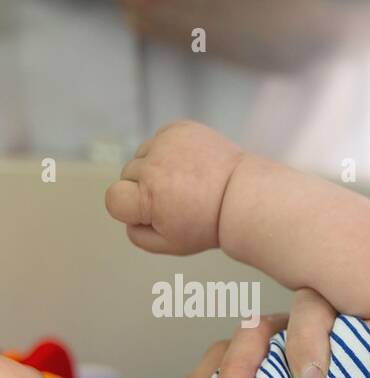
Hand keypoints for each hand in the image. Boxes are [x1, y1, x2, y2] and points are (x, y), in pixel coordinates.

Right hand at [105, 121, 243, 255]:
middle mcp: (153, 166)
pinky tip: (191, 165)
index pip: (113, 199)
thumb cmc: (210, 223)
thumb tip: (128, 219)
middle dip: (146, 187)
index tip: (153, 212)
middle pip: (128, 175)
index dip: (131, 209)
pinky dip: (170, 150)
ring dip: (157, 166)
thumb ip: (139, 235)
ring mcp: (166, 143)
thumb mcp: (171, 244)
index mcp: (148, 196)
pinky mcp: (180, 129)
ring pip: (143, 155)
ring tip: (187, 181)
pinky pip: (160, 138)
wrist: (245, 198)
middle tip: (179, 198)